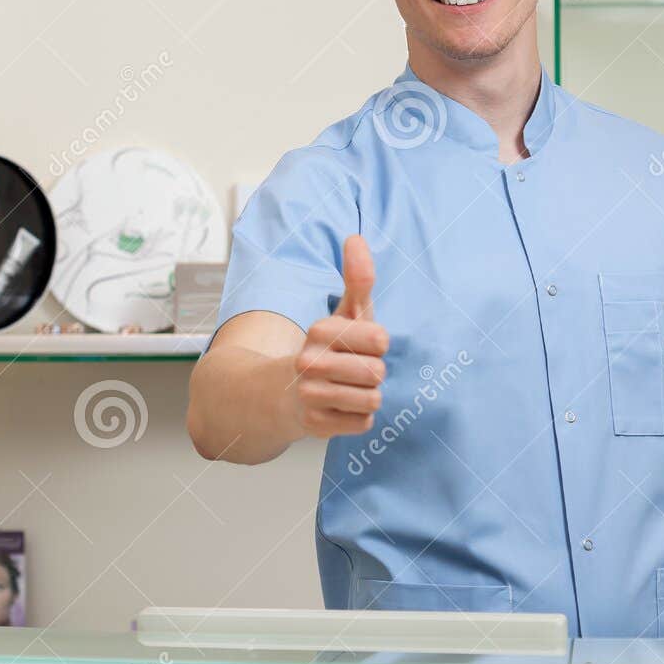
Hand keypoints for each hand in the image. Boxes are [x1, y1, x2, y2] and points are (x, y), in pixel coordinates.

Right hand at [289, 235, 388, 437]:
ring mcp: (310, 395)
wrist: (283, 393)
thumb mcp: (345, 313)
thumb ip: (357, 279)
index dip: (377, 345)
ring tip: (347, 389)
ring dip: (367, 396)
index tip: (361, 345)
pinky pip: (363, 423)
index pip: (379, 340)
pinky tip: (339, 408)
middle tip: (352, 371)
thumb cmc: (328, 349)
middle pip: (376, 373)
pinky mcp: (315, 425)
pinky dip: (357, 418)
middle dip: (373, 374)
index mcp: (320, 330)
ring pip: (372, 400)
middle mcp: (309, 362)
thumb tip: (357, 238)